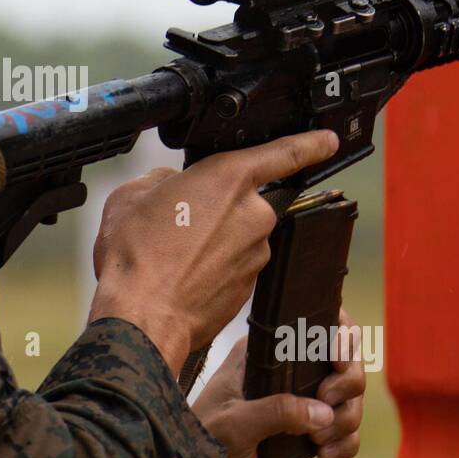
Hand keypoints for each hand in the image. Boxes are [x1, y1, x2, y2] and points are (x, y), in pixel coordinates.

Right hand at [87, 130, 338, 373]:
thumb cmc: (136, 256)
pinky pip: (235, 266)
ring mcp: (255, 254)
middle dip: (219, 209)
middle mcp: (253, 214)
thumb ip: (163, 180)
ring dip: (215, 241)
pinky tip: (182, 275)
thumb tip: (173, 187)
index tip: (327, 141)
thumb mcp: (131, 196)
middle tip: (180, 223)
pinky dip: (214, 268)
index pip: (285, 152)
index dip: (310, 144)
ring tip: (173, 254)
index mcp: (229, 179)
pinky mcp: (250, 287)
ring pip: (240, 236)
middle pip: (247, 201)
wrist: (142, 317)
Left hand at [192, 308, 366, 457]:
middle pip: (344, 361)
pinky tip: (324, 456)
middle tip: (326, 401)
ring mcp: (301, 401)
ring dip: (345, 419)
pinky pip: (346, 431)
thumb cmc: (205, 447)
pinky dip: (345, 443)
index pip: (311, 326)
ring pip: (349, 397)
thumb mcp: (234, 424)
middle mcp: (286, 371)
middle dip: (346, 384)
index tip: (337, 360)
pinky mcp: (309, 431)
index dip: (337, 335)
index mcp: (262, 354)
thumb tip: (323, 411)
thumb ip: (276, 412)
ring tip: (318, 441)